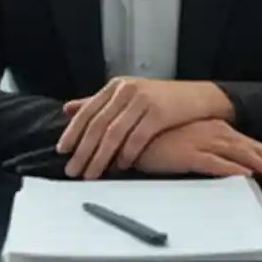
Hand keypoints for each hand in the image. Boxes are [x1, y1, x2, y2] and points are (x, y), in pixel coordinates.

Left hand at [57, 77, 234, 179]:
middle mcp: (126, 90)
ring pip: (114, 133)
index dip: (73, 131)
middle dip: (83, 150)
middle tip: (72, 170)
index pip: (87, 111)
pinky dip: (127, 154)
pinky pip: (137, 137)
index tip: (62, 151)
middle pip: (98, 124)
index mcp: (115, 86)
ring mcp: (143, 100)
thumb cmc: (161, 99)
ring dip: (100, 157)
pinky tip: (120, 168)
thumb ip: (98, 103)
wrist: (199, 97)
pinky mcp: (160, 112)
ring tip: (91, 174)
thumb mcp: (127, 96)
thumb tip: (67, 109)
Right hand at [131, 119, 261, 184]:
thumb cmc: (158, 137)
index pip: (249, 142)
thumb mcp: (188, 139)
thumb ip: (208, 146)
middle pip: (251, 148)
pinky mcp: (189, 154)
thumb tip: (228, 161)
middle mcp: (213, 133)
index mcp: (214, 128)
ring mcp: (202, 142)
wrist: (132, 133)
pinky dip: (233, 169)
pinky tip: (246, 175)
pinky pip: (216, 163)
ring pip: (239, 155)